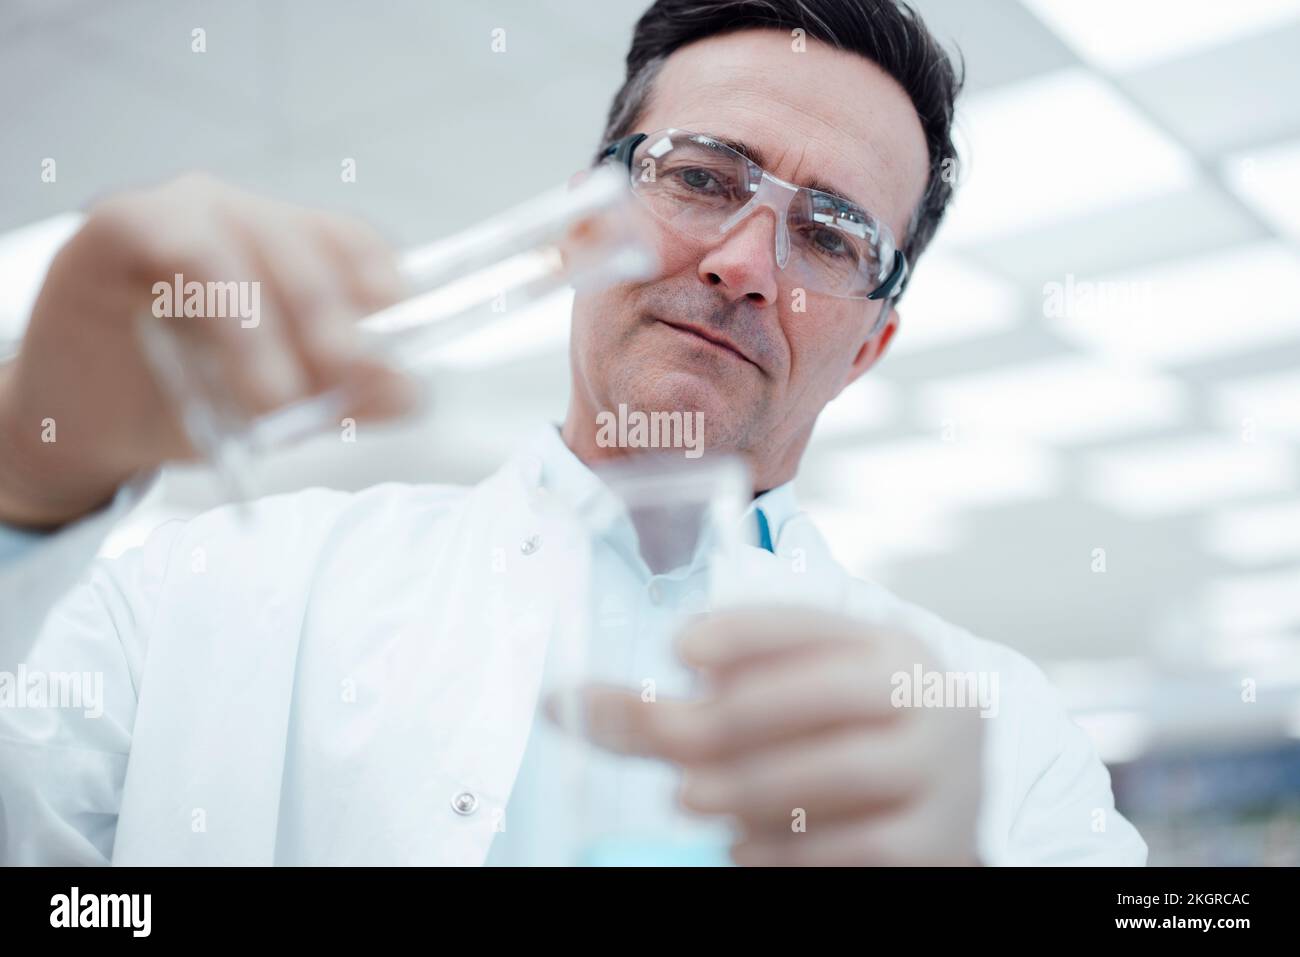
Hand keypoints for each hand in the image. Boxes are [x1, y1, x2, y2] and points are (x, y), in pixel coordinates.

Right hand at [0, 172, 414, 527]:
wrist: (84, 427)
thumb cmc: (185, 401)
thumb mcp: (280, 410)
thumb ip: (347, 398)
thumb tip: (411, 391)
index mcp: (287, 246)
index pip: (350, 241)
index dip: (381, 277)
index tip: (402, 321)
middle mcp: (240, 215)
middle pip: (309, 243)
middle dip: (334, 316)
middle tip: (347, 374)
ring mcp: (181, 211)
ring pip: (252, 247)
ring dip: (272, 330)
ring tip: (277, 399)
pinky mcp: (123, 223)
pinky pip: (186, 250)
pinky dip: (220, 309)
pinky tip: (228, 360)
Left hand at [575, 606, 984, 865]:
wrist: (928, 836)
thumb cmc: (830, 761)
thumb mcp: (768, 722)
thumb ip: (675, 712)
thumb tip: (560, 701)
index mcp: (884, 647)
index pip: (813, 623)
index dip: (746, 631)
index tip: (680, 649)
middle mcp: (927, 696)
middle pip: (825, 692)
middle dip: (734, 716)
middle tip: (665, 740)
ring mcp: (944, 771)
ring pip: (842, 769)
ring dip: (752, 784)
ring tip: (688, 798)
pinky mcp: (939, 844)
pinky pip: (860, 847)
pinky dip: (789, 851)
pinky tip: (738, 851)